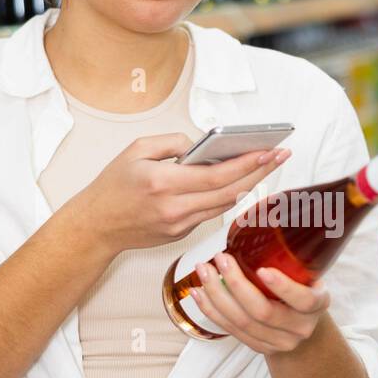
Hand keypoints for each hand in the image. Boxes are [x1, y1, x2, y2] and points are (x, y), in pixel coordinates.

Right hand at [76, 133, 291, 256]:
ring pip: (224, 204)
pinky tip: (239, 181)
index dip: (248, 163)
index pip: (217, 175)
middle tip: (281, 155)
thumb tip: (202, 145)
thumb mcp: (137, 150)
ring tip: (266, 165)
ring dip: (248, 184)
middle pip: (230, 191)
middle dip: (260, 172)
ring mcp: (179, 225)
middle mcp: (175, 208)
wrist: (96, 226)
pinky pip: (210, 212)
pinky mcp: (180, 234)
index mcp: (163, 183)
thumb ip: (173, 143)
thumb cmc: (113, 185)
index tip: (269, 150)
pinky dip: (226, 196)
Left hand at [190, 252, 331, 354]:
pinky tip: (199, 292)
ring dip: (217, 295)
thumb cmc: (303, 289)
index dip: (283, 287)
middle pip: (263, 312)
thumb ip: (294, 254)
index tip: (263, 269)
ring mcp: (278, 342)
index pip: (303, 300)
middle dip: (236, 284)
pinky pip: (230, 330)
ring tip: (203, 270)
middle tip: (220, 258)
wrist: (303, 325)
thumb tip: (271, 210)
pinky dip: (211, 310)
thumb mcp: (309, 273)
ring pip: (241, 322)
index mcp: (317, 305)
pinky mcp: (258, 347)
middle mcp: (299, 328)